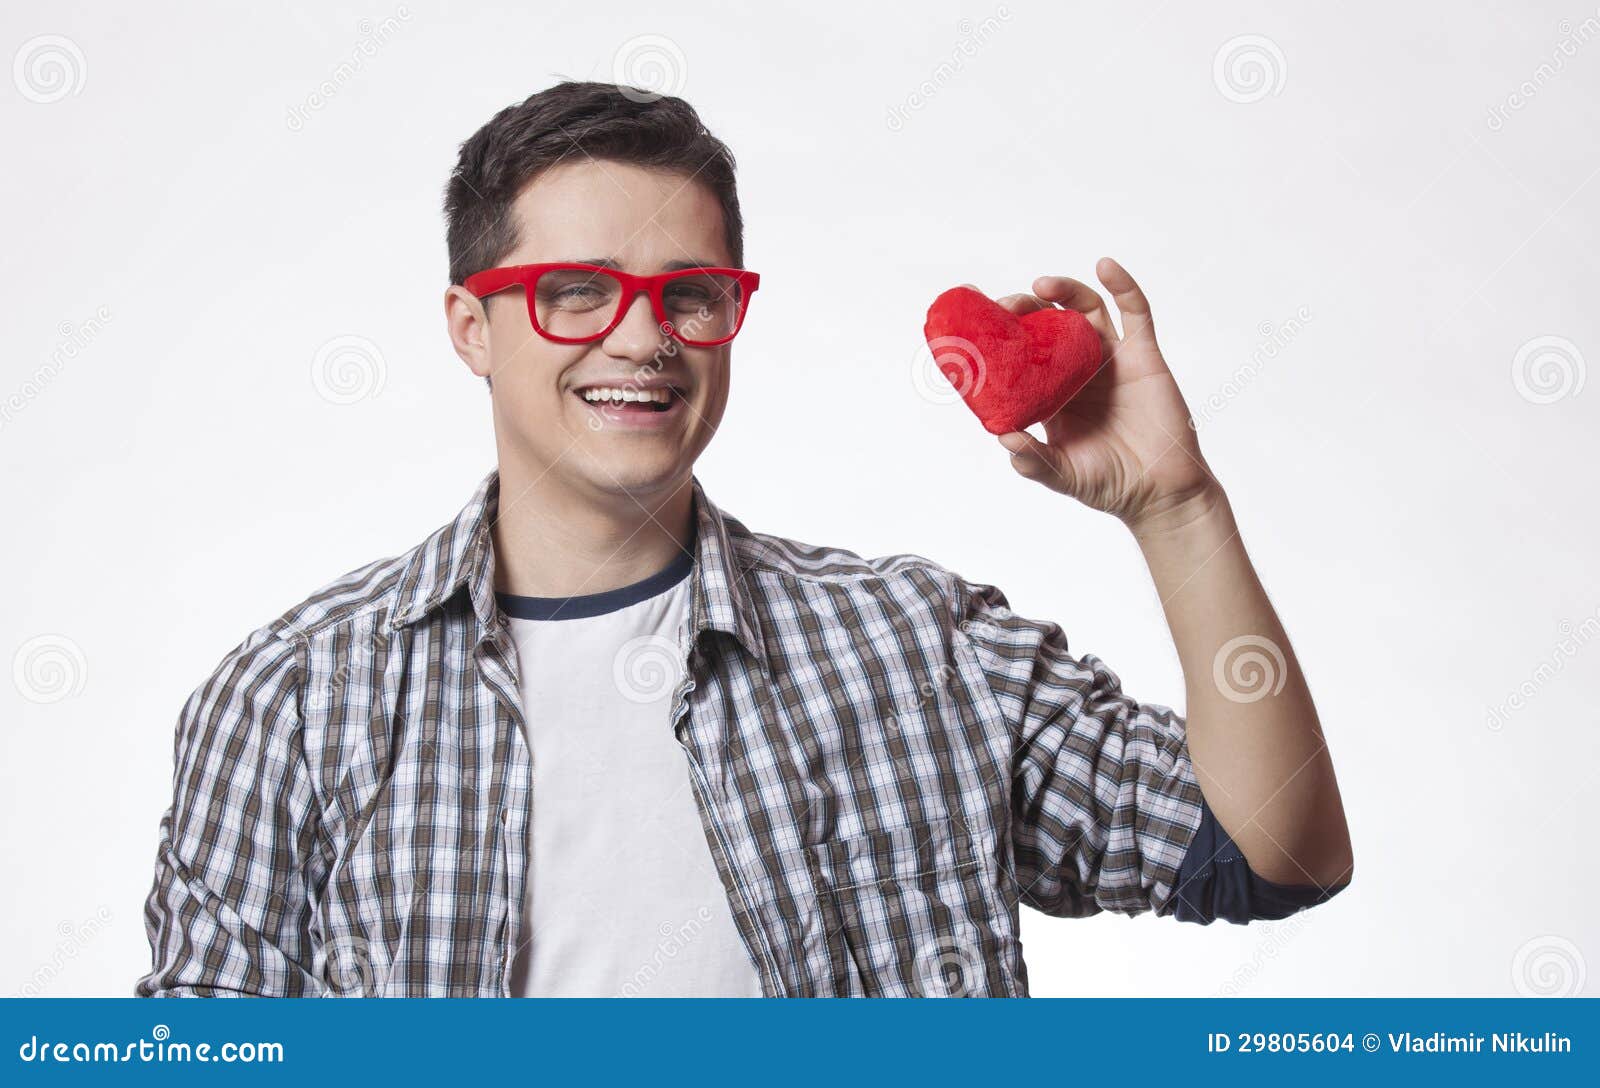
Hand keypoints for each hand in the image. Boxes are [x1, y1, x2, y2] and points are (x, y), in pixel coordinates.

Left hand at [994, 257, 1221, 533]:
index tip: (977, 322)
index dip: (1001, 334)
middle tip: (1008, 305)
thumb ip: (1034, 460)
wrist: (1160, 491)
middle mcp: (1078, 370)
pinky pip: (1136, 312)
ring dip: (1065, 290)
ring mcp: (1112, 359)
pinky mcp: (1144, 356)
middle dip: (1027, 307)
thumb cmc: (1109, 484)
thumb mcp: (1061, 474)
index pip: (1021, 353)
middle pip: (1049, 322)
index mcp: (1051, 393)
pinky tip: (1105, 265)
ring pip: (1086, 310)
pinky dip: (1123, 285)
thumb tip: (1005, 439)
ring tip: (1043, 285)